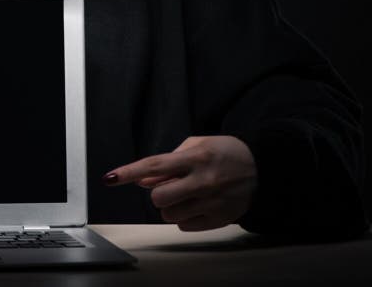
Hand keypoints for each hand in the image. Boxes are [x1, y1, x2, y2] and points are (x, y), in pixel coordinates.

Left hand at [101, 135, 257, 230]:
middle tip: (171, 186)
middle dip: (158, 193)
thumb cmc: (224, 152)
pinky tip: (197, 204)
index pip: (154, 165)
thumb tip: (142, 180)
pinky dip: (184, 216)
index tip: (109, 178)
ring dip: (170, 206)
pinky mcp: (219, 219)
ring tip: (187, 194)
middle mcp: (202, 181)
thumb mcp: (196, 145)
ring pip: (169, 215)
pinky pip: (185, 226)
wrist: (261, 168)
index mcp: (195, 158)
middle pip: (159, 197)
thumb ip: (167, 163)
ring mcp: (212, 202)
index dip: (129, 172)